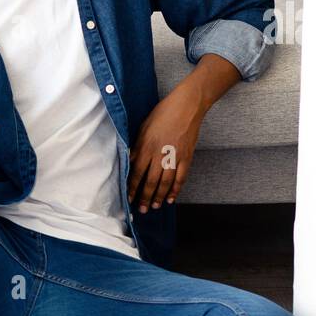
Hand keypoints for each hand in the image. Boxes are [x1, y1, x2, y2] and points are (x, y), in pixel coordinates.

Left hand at [128, 81, 204, 212]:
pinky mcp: (187, 157)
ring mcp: (174, 157)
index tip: (128, 199)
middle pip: (150, 182)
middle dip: (145, 197)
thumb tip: (129, 162)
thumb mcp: (142, 128)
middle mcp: (159, 155)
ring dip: (159, 197)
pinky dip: (176, 189)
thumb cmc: (162, 114)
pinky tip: (172, 198)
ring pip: (166, 183)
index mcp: (146, 147)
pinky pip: (181, 178)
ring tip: (155, 206)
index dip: (132, 188)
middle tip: (141, 209)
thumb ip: (136, 147)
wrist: (186, 106)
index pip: (136, 173)